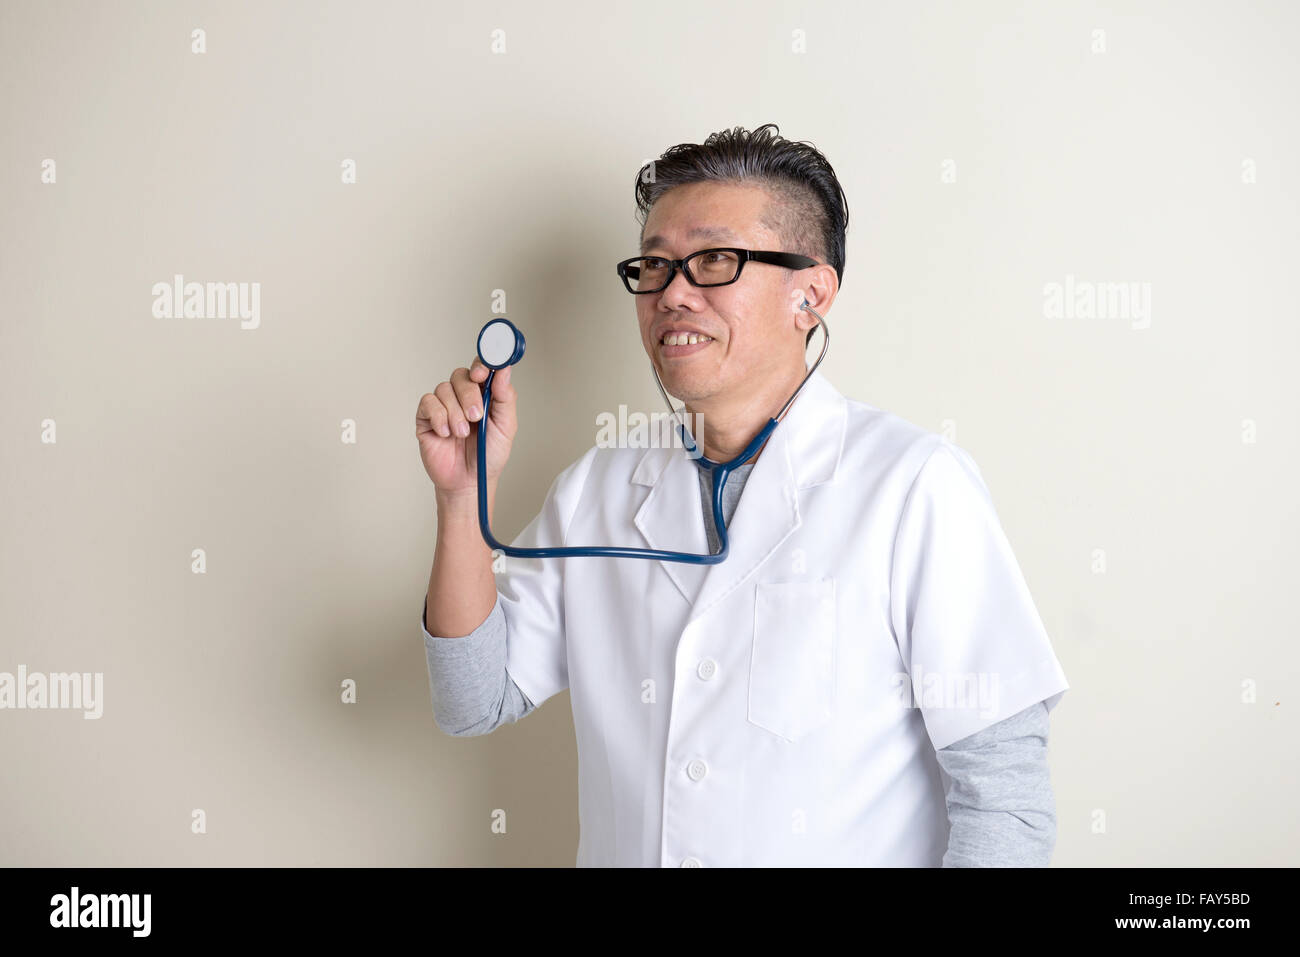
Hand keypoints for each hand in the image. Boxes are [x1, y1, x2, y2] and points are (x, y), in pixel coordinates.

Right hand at [416, 358, 517, 497]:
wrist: (468, 482)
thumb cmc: (488, 455)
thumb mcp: (506, 426)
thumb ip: (505, 397)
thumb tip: (504, 369)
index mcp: (484, 395)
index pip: (480, 368)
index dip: (480, 365)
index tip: (481, 374)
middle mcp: (462, 396)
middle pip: (461, 376)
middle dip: (469, 395)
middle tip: (475, 417)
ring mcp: (443, 406)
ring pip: (444, 389)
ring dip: (455, 413)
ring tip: (461, 434)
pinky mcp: (427, 417)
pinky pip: (428, 403)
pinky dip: (439, 418)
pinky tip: (446, 433)